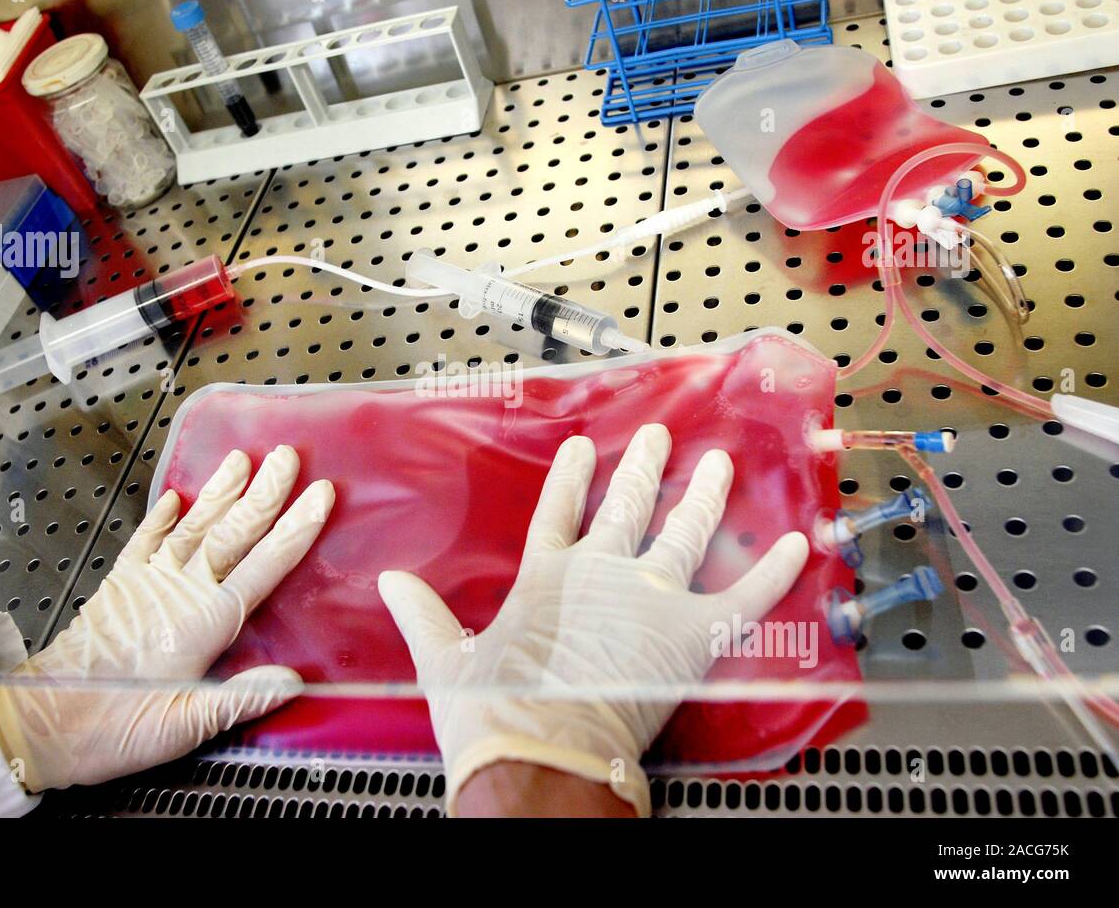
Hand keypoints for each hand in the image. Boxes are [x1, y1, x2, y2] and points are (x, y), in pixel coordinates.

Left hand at [0, 447, 333, 792]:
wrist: (38, 720)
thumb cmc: (111, 729)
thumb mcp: (182, 728)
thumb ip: (238, 700)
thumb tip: (292, 680)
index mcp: (201, 623)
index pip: (262, 566)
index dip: (294, 530)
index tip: (318, 496)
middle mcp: (177, 592)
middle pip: (231, 533)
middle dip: (264, 493)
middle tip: (286, 456)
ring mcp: (146, 583)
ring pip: (193, 527)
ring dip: (219, 492)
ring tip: (241, 459)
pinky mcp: (118, 587)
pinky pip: (144, 542)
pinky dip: (160, 517)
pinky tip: (174, 497)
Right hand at [379, 423, 808, 815]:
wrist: (539, 752)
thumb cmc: (494, 712)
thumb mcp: (443, 660)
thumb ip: (422, 616)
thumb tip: (388, 583)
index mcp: (546, 577)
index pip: (561, 513)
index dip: (573, 479)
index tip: (584, 449)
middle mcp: (601, 573)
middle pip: (628, 506)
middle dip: (645, 467)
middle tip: (660, 437)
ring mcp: (650, 597)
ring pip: (686, 531)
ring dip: (705, 495)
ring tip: (719, 464)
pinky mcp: (691, 632)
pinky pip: (744, 596)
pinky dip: (774, 570)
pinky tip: (799, 544)